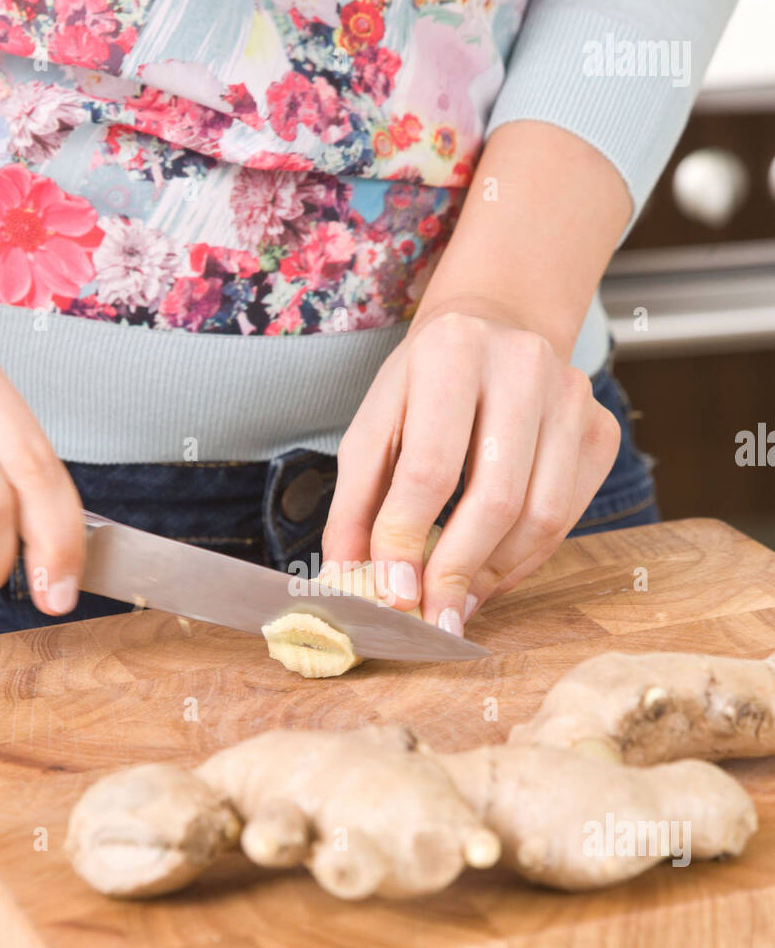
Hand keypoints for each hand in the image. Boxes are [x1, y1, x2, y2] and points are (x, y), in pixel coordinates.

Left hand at [322, 298, 620, 631]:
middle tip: (433, 617)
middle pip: (496, 498)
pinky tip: (488, 573)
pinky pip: (568, 519)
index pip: (430, 467)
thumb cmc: (424, 386)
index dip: (408, 538)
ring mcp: (572, 398)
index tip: (394, 593)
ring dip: (494, 574)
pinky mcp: (601, 430)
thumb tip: (347, 580)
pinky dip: (523, 561)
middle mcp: (522, 366)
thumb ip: (355, 504)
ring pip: (542, 517)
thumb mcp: (374, 427)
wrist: (495, 330)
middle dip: (457, 570)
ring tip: (456, 600)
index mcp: (451, 352)